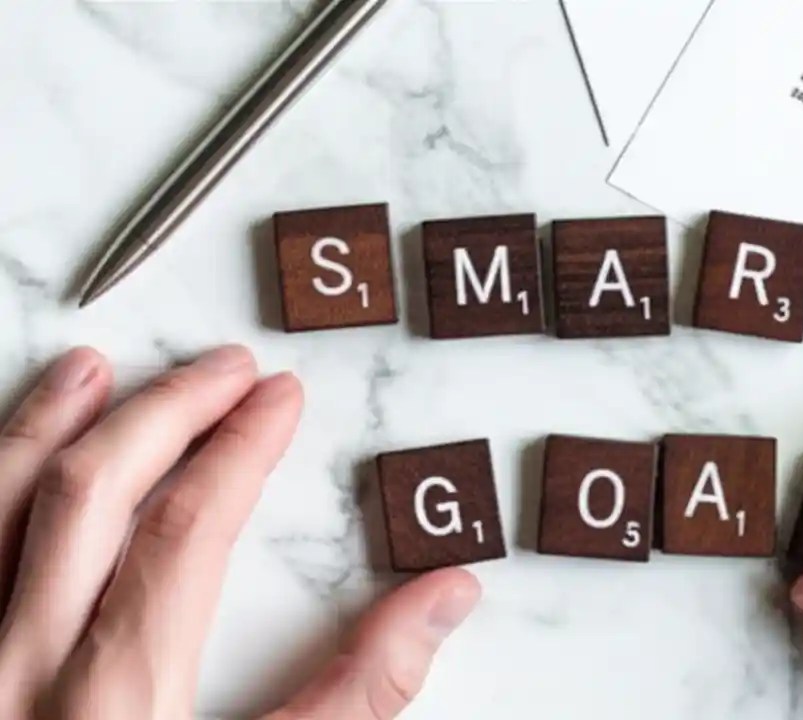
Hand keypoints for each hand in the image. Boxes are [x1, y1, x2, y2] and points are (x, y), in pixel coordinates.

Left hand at [0, 346, 479, 718]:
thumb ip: (357, 697)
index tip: (278, 400)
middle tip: (221, 370)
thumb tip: (443, 598)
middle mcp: (19, 674)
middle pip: (90, 497)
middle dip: (163, 413)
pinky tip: (3, 461)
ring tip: (91, 370)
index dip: (241, 447)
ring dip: (42, 429)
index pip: (188, 528)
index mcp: (118, 699)